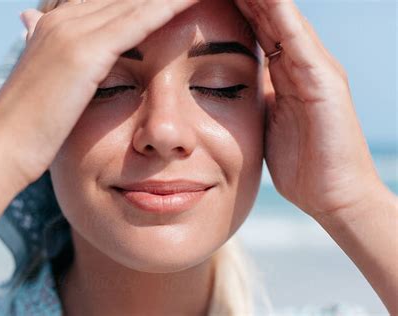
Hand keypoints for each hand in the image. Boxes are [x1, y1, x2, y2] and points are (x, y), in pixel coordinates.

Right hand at [0, 0, 197, 185]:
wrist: (2, 148)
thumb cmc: (30, 127)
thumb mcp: (50, 87)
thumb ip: (64, 64)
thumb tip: (68, 56)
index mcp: (55, 24)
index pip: (111, 2)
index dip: (144, 0)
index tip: (176, 1)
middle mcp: (63, 19)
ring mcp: (73, 31)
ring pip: (135, 1)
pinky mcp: (85, 51)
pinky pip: (137, 22)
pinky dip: (167, 8)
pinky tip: (193, 2)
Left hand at [234, 0, 383, 218]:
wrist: (332, 196)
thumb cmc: (301, 164)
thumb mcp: (269, 122)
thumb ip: (258, 99)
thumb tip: (230, 90)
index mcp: (287, 72)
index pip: (257, 28)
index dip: (234, 7)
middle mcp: (303, 62)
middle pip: (268, 15)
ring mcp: (316, 68)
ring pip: (282, 17)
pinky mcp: (324, 81)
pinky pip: (297, 38)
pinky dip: (278, 13)